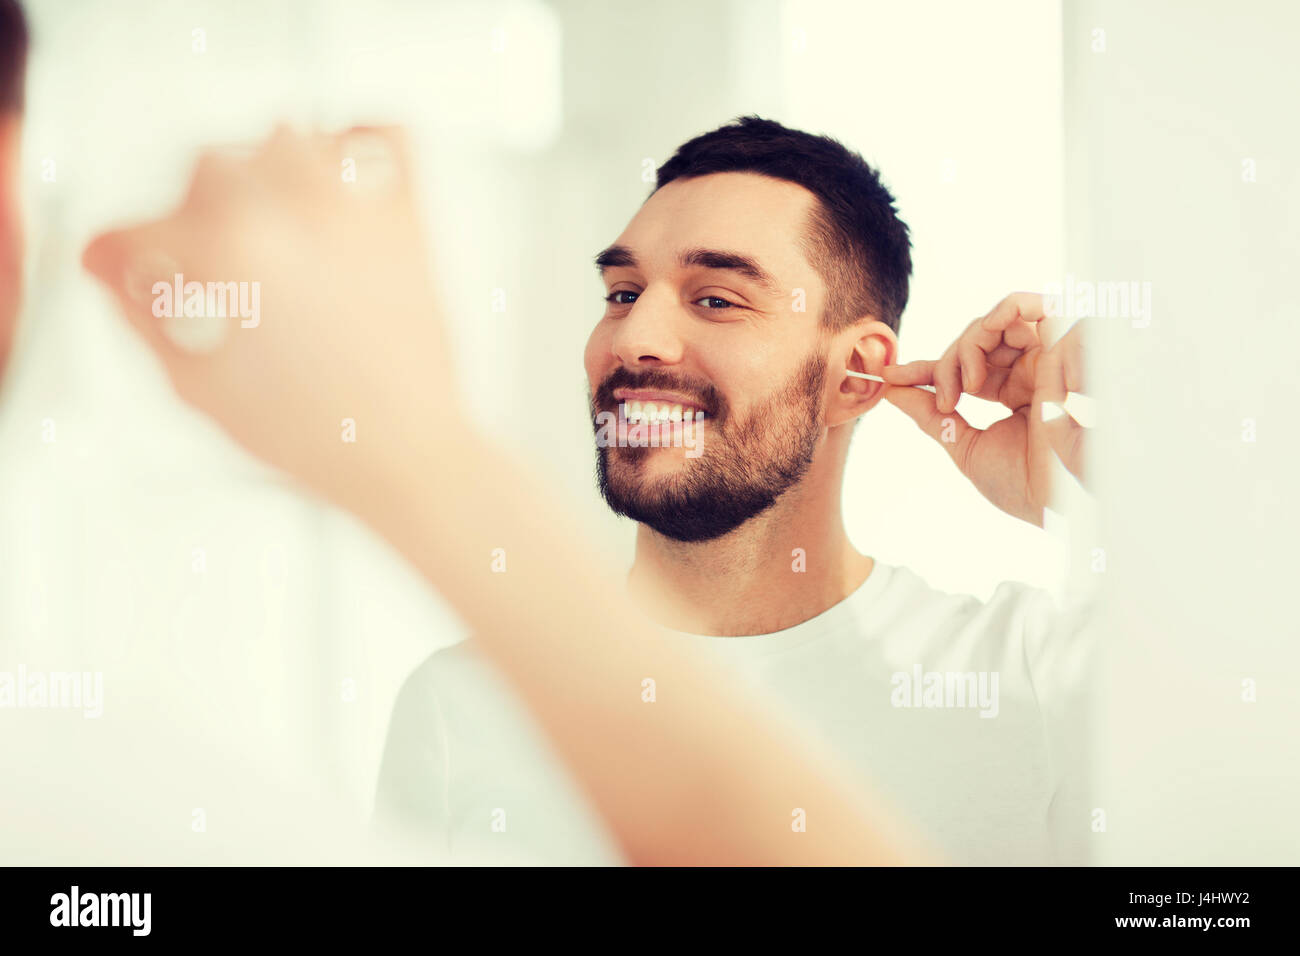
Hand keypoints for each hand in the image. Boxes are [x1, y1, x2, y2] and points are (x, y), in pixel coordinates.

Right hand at [81, 125, 459, 508]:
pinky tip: (336, 181)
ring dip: (263, 172)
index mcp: (231, 253)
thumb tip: (121, 276)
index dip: (117, 255)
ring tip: (267, 228)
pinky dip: (355, 142)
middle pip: (210, 166)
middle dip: (191, 211)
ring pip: (286, 139)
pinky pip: (382, 137)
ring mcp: (355, 211)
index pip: (146, 228)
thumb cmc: (315, 436)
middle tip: (201, 262)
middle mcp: (292, 214)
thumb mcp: (198, 386)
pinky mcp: (408, 221)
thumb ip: (145, 317)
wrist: (406, 454)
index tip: (117, 266)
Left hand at [880, 292, 1088, 525]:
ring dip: (966, 348)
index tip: (888, 377)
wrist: (1064, 499)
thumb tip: (891, 391)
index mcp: (1014, 392)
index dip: (924, 370)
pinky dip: (999, 313)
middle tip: (946, 402)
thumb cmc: (1023, 483)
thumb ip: (929, 414)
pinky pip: (1029, 305)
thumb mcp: (963, 445)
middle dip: (945, 366)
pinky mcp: (1065, 344)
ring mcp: (1047, 356)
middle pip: (972, 342)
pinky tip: (985, 352)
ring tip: (968, 386)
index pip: (962, 368)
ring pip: (991, 323)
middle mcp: (1031, 370)